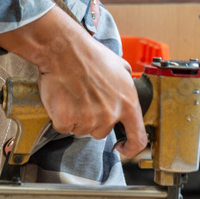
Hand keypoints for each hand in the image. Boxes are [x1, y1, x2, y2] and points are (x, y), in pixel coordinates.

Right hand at [0, 6, 147, 158]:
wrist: (64, 50)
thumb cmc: (90, 55)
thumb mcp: (120, 66)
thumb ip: (127, 84)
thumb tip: (126, 88)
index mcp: (127, 103)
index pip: (138, 138)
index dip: (132, 148)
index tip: (123, 148)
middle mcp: (110, 115)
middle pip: (102, 132)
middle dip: (94, 120)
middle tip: (86, 99)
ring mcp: (88, 119)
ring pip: (81, 130)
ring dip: (77, 118)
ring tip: (74, 95)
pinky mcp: (67, 120)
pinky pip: (64, 127)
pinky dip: (61, 116)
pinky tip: (63, 99)